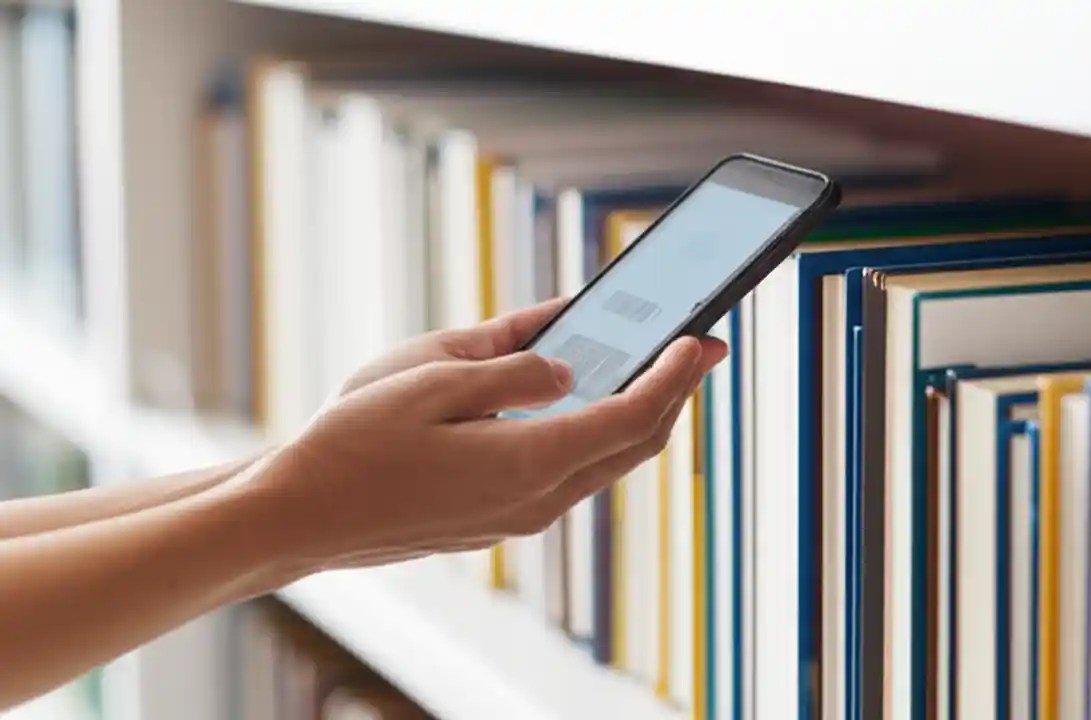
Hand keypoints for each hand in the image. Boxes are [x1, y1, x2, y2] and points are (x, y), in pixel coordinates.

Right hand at [237, 301, 725, 572]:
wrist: (303, 516)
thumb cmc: (354, 442)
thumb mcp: (432, 378)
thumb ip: (513, 369)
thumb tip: (569, 367)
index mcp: (528, 461)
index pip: (633, 416)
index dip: (675, 376)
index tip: (699, 339)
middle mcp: (537, 499)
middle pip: (633, 446)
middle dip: (674, 394)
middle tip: (698, 349)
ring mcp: (519, 517)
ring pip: (606, 463)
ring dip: (637, 415)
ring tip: (654, 368)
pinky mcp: (500, 520)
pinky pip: (571, 473)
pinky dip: (596, 433)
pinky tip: (588, 401)